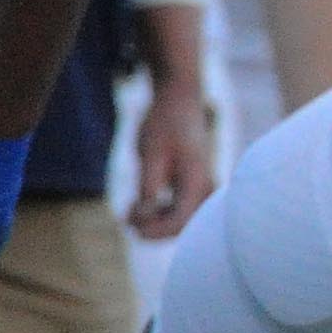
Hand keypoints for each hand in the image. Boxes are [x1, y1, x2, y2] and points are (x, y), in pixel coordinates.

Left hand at [129, 85, 214, 239]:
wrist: (179, 102)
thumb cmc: (165, 124)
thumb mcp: (150, 154)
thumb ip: (148, 187)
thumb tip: (144, 215)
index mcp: (197, 182)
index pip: (179, 222)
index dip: (153, 231)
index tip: (130, 225)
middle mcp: (205, 190)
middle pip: (181, 226)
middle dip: (152, 228)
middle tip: (126, 216)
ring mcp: (202, 189)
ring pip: (180, 221)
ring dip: (154, 221)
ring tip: (130, 209)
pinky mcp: (193, 187)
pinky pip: (179, 211)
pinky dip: (158, 212)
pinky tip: (140, 203)